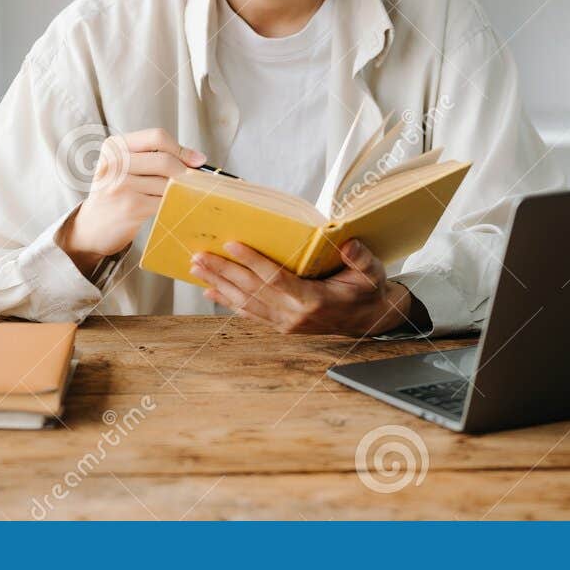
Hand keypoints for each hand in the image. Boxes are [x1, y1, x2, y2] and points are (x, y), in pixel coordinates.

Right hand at [58, 128, 204, 275]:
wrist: (92, 227)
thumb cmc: (115, 193)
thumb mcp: (123, 166)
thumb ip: (152, 156)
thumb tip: (196, 159)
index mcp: (114, 146)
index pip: (157, 137)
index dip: (181, 148)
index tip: (197, 160)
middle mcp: (114, 163)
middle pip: (165, 160)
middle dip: (185, 171)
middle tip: (194, 180)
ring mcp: (121, 186)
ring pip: (168, 183)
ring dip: (181, 189)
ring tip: (180, 194)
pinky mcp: (131, 207)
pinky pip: (165, 201)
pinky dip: (175, 203)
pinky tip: (173, 205)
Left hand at [190, 239, 423, 336]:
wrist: (369, 319)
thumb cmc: (367, 291)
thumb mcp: (372, 272)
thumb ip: (360, 258)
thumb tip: (347, 244)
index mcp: (314, 300)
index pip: (276, 279)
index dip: (252, 262)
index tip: (231, 244)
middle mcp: (294, 315)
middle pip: (252, 290)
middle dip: (223, 272)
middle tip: (199, 255)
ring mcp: (285, 323)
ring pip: (246, 302)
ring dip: (219, 284)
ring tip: (197, 268)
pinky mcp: (281, 326)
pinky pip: (249, 313)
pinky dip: (228, 301)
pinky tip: (210, 290)